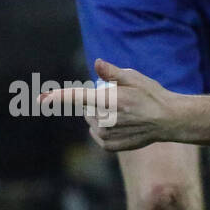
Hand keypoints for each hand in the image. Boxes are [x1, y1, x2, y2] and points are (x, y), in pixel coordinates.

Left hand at [43, 58, 178, 151]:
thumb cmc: (152, 95)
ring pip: (91, 122)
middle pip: (86, 108)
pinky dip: (104, 129)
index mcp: (109, 100)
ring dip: (100, 115)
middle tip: (117, 100)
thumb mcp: (134, 78)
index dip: (57, 97)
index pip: (76, 98)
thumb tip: (97, 64)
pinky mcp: (111, 146)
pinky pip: (98, 135)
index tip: (41, 99)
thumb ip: (112, 72)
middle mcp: (106, 120)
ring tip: (123, 114)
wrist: (169, 120)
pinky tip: (120, 126)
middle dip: (95, 102)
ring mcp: (108, 135)